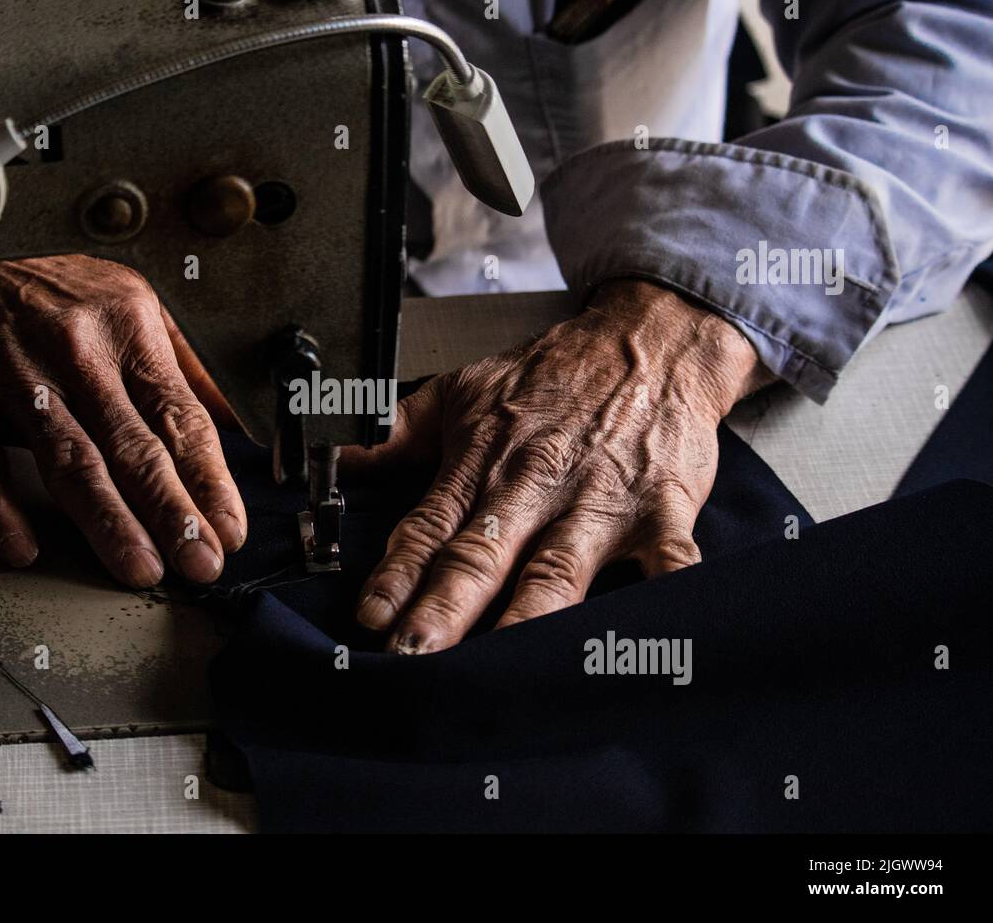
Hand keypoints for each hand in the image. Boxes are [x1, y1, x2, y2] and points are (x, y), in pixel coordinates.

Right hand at [0, 255, 244, 586]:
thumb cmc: (57, 286)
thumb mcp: (135, 303)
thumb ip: (184, 367)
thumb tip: (235, 425)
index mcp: (129, 331)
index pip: (180, 417)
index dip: (209, 479)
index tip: (228, 529)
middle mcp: (77, 351)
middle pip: (132, 446)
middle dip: (171, 512)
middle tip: (199, 563)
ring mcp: (15, 372)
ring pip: (67, 457)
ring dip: (106, 520)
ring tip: (137, 566)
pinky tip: (23, 547)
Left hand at [345, 280, 769, 653]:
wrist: (648, 341)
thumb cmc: (554, 375)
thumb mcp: (464, 390)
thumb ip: (397, 432)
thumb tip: (337, 460)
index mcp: (484, 463)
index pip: (429, 527)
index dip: (397, 574)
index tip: (371, 616)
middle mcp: (535, 487)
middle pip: (480, 556)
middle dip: (443, 608)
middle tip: (412, 653)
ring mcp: (599, 502)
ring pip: (556, 571)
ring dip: (525, 618)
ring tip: (499, 663)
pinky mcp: (662, 511)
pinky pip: (667, 560)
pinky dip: (663, 593)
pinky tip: (647, 631)